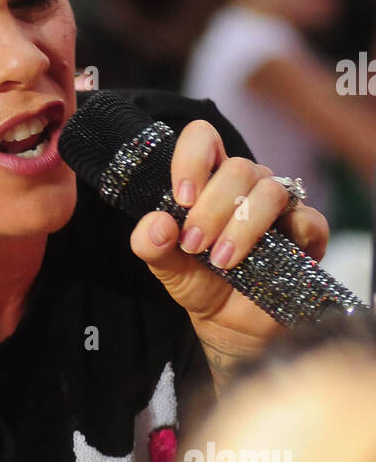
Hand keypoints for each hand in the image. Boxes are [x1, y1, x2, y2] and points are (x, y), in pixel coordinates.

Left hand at [129, 119, 328, 362]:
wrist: (229, 323)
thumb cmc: (198, 281)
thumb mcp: (165, 266)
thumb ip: (151, 244)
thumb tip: (157, 224)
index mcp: (208, 180)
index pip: (203, 138)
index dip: (192, 159)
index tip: (181, 198)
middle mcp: (245, 184)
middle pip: (238, 168)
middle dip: (211, 209)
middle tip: (194, 245)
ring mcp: (279, 205)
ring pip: (269, 191)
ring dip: (242, 226)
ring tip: (221, 260)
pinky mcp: (308, 232)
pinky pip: (309, 218)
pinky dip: (287, 235)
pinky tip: (264, 259)